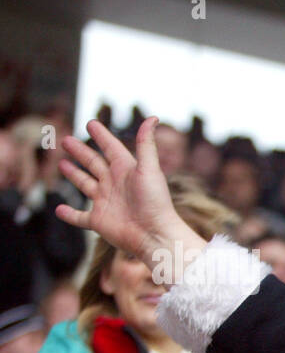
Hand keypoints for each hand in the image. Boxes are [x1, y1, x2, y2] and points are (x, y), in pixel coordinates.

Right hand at [53, 118, 201, 272]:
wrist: (155, 235)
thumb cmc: (155, 202)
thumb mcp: (149, 169)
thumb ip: (146, 144)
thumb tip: (153, 118)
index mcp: (126, 170)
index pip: (111, 148)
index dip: (102, 135)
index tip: (91, 123)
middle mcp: (114, 184)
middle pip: (93, 163)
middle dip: (81, 152)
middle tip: (66, 140)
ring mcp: (105, 202)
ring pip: (85, 185)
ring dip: (74, 175)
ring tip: (62, 164)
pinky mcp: (98, 221)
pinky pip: (80, 217)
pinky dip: (69, 214)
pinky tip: (60, 209)